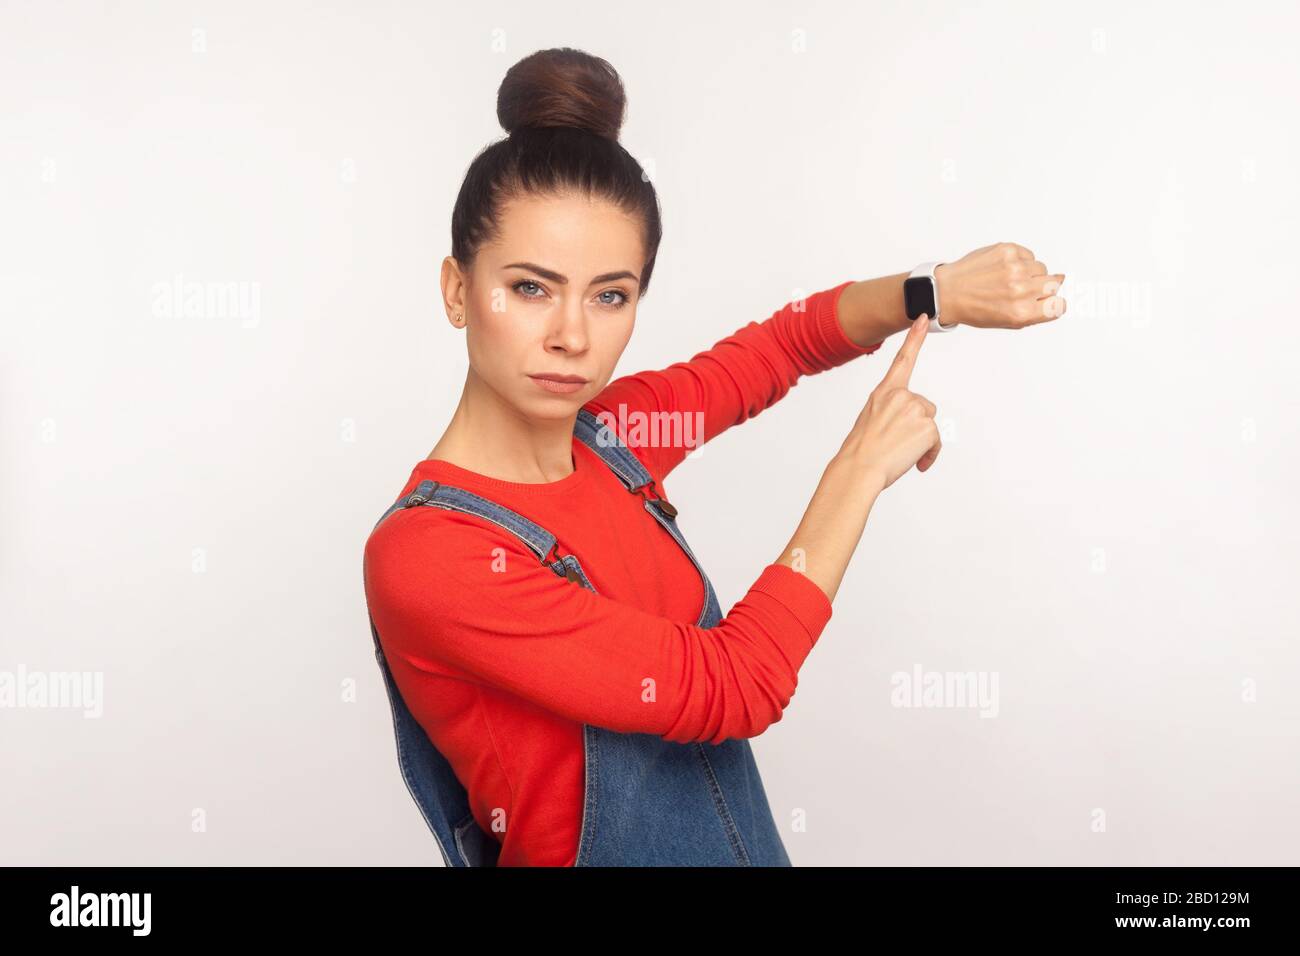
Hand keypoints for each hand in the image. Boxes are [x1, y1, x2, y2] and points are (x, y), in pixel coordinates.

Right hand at [840, 310, 940, 489]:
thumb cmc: (861, 451)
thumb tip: (913, 425)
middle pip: (924, 407)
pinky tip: (916, 463)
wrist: (858, 468)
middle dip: (916, 426)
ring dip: (922, 442)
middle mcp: (900, 395)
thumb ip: (892, 413)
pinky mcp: (927, 425)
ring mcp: (914, 408)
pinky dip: (929, 454)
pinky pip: (937, 441)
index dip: (914, 338)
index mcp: (883, 392)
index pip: (903, 359)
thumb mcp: (871, 422)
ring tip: (900, 454)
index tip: (923, 318)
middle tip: (896, 443)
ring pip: (930, 424)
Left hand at [934, 242, 1066, 328]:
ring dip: (1031, 273)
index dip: (1053, 303)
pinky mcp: (1008, 250)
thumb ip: (1037, 312)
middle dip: (1043, 287)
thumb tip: (1060, 298)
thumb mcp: (1008, 321)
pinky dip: (1020, 261)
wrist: (948, 291)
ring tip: (1008, 279)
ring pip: (1042, 268)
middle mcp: (1020, 290)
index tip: (1045, 301)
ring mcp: (1015, 268)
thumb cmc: (976, 309)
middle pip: (1054, 284)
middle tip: (1023, 290)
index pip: (1059, 305)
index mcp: (1022, 313)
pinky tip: (1003, 269)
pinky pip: (1029, 255)